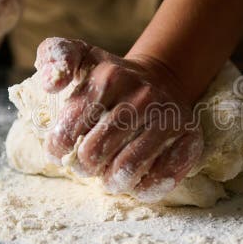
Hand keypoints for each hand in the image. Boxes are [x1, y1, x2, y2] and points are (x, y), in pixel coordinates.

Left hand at [36, 37, 203, 201]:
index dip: (59, 147)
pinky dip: (144, 188)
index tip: (63, 150)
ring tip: (109, 176)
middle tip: (88, 164)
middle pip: (94, 152)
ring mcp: (168, 117)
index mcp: (109, 76)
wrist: (162, 80)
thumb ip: (55, 56)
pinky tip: (136, 181)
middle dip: (84, 166)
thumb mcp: (82, 56)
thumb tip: (52, 84)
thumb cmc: (111, 79)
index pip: (69, 127)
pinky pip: (162, 177)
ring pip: (126, 169)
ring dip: (111, 181)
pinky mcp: (190, 137)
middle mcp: (142, 95)